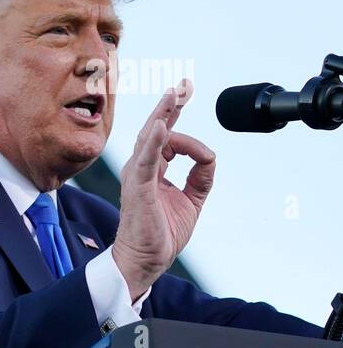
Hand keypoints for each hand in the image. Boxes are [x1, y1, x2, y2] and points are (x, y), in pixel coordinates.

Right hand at [112, 79, 215, 300]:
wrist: (144, 260)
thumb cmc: (159, 234)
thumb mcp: (191, 201)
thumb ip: (200, 178)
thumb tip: (210, 158)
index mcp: (151, 172)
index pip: (164, 138)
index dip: (174, 116)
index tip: (185, 98)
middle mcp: (140, 170)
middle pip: (154, 131)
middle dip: (168, 107)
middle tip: (181, 86)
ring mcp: (137, 178)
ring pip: (150, 140)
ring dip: (162, 116)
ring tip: (173, 96)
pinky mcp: (139, 189)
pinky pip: (146, 160)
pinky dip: (154, 143)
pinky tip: (163, 126)